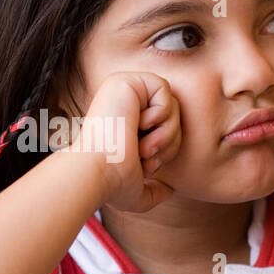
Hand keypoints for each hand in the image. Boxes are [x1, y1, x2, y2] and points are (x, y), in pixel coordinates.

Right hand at [79, 71, 181, 213]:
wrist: (99, 173)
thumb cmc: (112, 184)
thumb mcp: (136, 192)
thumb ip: (153, 191)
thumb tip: (168, 190)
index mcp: (125, 121)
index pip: (166, 127)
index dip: (166, 149)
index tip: (148, 164)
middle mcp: (123, 102)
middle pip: (173, 114)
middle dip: (169, 141)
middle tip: (146, 155)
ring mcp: (123, 89)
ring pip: (172, 104)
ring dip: (165, 132)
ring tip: (143, 145)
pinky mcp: (127, 81)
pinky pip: (164, 90)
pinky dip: (160, 114)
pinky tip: (138, 125)